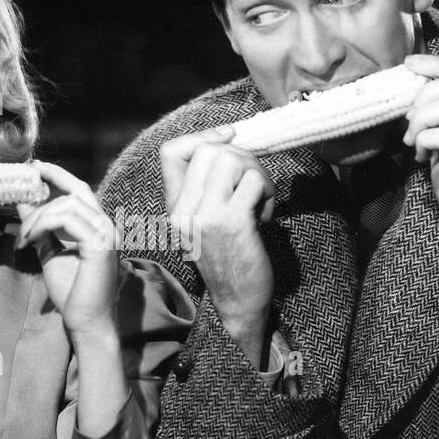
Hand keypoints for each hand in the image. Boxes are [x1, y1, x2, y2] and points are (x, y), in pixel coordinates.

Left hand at [15, 161, 119, 344]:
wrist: (85, 322)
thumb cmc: (72, 292)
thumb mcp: (49, 251)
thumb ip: (40, 227)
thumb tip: (22, 202)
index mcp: (98, 227)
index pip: (80, 191)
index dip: (58, 176)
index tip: (33, 168)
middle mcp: (107, 226)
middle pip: (77, 189)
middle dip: (49, 179)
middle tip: (23, 179)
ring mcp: (107, 234)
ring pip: (67, 205)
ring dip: (37, 216)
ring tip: (23, 236)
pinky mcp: (100, 244)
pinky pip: (67, 219)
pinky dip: (43, 225)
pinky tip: (30, 240)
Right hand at [159, 125, 274, 363]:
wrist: (237, 303)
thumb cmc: (229, 259)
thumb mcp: (206, 222)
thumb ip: (208, 188)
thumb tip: (231, 141)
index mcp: (174, 208)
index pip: (171, 152)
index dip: (203, 136)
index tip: (230, 138)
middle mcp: (183, 210)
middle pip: (209, 149)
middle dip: (242, 156)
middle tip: (254, 182)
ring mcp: (205, 216)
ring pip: (232, 159)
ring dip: (256, 173)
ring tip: (259, 199)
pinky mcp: (231, 223)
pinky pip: (254, 182)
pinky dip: (267, 193)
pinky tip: (263, 217)